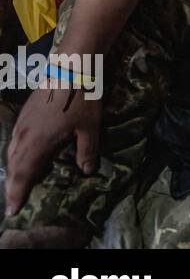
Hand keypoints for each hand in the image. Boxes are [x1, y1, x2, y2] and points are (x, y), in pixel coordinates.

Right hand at [4, 86, 101, 216]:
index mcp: (37, 143)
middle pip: (13, 166)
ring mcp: (21, 123)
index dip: (16, 194)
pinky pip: (14, 139)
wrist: (70, 68)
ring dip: (12, 169)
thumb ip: (87, 151)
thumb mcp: (90, 128)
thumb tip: (87, 171)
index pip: (22, 175)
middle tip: (12, 201)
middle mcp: (23, 136)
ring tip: (16, 182)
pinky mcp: (23, 113)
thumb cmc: (81, 99)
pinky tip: (23, 154)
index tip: (11, 211)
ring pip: (11, 152)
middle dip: (11, 185)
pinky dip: (15, 153)